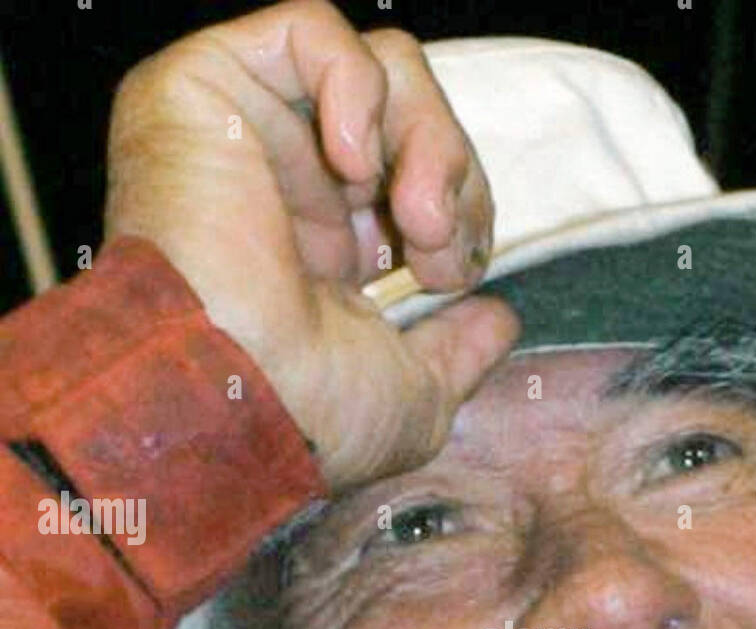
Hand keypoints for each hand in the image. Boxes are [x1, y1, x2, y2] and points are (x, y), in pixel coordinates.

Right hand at [103, 0, 519, 488]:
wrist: (231, 399)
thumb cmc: (310, 414)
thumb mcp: (413, 400)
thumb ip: (458, 352)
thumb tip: (499, 320)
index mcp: (324, 251)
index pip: (418, 179)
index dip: (462, 211)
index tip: (454, 274)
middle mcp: (287, 185)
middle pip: (409, 116)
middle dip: (453, 174)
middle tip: (439, 247)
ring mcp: (249, 131)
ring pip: (375, 69)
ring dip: (424, 135)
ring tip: (414, 214)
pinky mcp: (208, 85)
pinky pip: (310, 29)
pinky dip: (357, 85)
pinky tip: (354, 161)